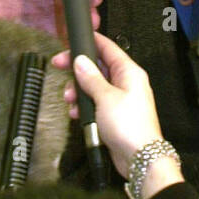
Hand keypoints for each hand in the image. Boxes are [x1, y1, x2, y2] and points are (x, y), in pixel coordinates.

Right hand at [51, 33, 177, 187]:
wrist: (139, 157)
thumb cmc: (129, 126)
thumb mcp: (105, 97)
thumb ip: (91, 78)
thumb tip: (80, 61)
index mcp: (129, 72)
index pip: (108, 48)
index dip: (90, 42)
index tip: (73, 40)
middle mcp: (126, 83)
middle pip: (98, 67)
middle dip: (78, 70)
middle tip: (59, 66)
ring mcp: (120, 99)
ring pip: (94, 86)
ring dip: (79, 91)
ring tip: (70, 99)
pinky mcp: (114, 114)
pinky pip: (96, 103)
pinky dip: (85, 105)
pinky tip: (78, 113)